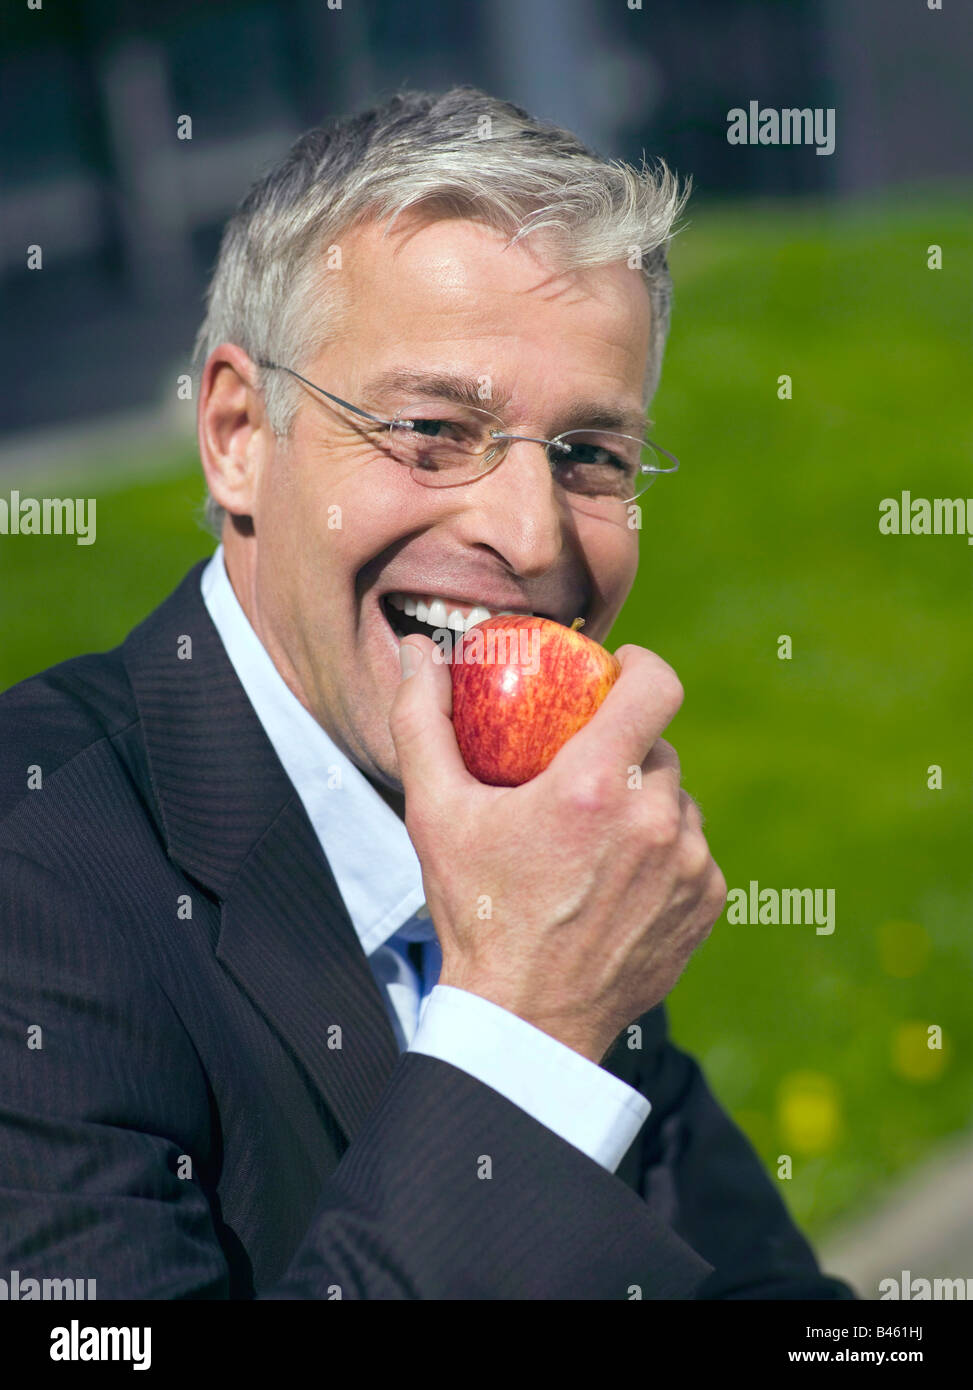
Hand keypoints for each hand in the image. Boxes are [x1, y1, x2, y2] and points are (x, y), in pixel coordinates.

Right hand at [389, 637, 726, 1064]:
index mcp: (593, 787)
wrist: (524, 1021)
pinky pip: (693, 850)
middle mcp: (653, 820)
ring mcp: (687, 865)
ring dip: (646, 803)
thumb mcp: (434, 815)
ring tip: (595, 834)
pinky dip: (663, 852)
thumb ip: (422, 723)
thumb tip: (416, 653)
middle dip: (624, 749)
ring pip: (678, 800)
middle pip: (657, 747)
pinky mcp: (705, 903)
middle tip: (582, 771)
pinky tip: (619, 878)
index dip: (641, 665)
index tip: (619, 668)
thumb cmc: (475, 912)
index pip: (655, 686)